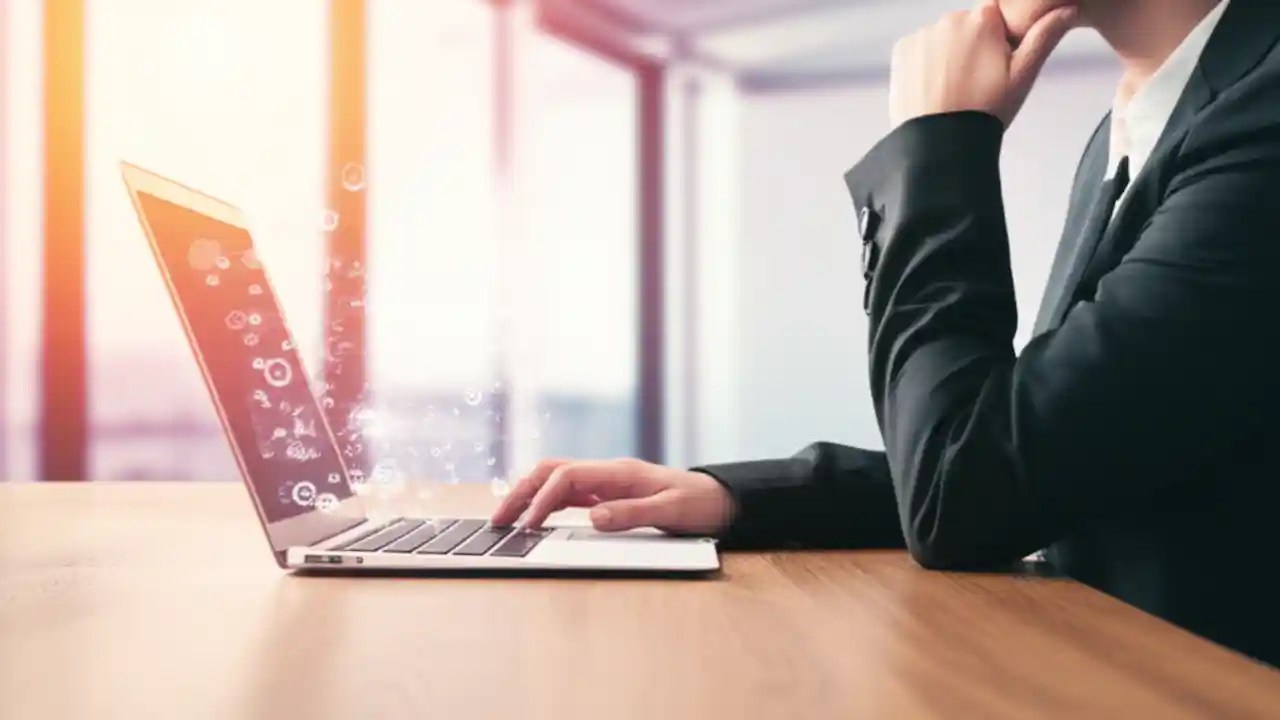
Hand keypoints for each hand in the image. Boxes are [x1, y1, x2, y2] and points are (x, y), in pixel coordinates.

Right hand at [490, 458, 736, 534]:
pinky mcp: (608, 495)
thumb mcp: (671, 512)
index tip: (528, 524)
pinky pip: (569, 494)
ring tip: (506, 520)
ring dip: (528, 497)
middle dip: (521, 492)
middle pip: (552, 472)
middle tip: (497, 518)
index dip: (543, 499)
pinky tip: (534, 519)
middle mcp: (608, 472)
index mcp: (620, 472)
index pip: (568, 477)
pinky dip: (546, 504)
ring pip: (556, 481)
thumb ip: (633, 514)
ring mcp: (606, 482)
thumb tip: (594, 518)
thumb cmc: (699, 504)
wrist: (719, 499)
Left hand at [889, 0, 1077, 127]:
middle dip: (973, 48)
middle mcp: (950, 19)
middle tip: (975, 84)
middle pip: (967, 26)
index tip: (996, 65)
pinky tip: (934, 89)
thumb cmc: (985, 112)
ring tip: (953, 91)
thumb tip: (1067, 9)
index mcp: (982, 20)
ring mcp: (923, 34)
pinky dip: (926, 64)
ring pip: (943, 39)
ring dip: (949, 56)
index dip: (998, 40)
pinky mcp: (902, 51)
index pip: (995, 15)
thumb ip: (1043, 38)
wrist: (939, 144)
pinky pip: (920, 50)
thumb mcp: (1022, 77)